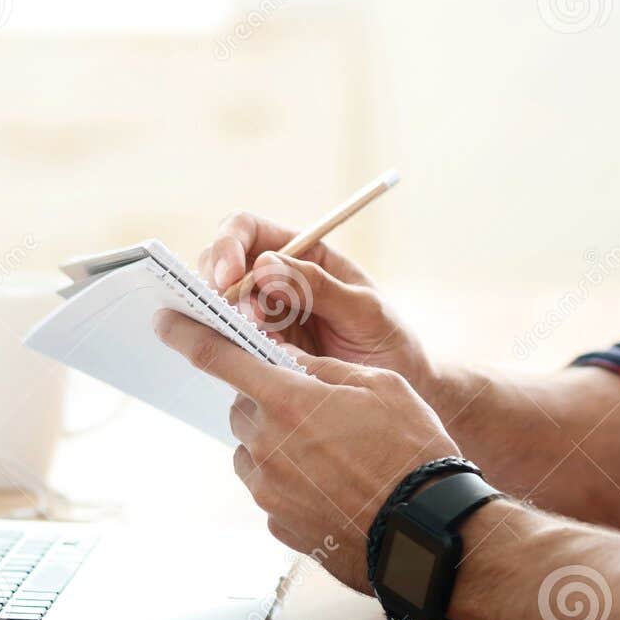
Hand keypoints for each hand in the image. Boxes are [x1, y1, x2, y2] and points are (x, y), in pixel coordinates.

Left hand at [154, 309, 460, 592]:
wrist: (426, 529)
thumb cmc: (411, 451)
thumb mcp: (378, 385)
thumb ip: (322, 370)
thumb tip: (289, 362)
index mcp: (286, 400)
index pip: (218, 358)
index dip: (186, 335)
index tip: (166, 323)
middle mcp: (266, 445)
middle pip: (243, 407)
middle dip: (269, 400)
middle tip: (316, 408)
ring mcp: (268, 489)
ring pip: (254, 449)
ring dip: (278, 442)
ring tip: (332, 452)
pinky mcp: (278, 524)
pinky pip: (271, 488)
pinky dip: (292, 480)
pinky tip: (333, 484)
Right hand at [199, 211, 434, 395]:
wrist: (402, 389)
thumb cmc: (390, 341)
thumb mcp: (364, 311)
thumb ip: (318, 287)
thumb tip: (264, 265)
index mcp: (303, 255)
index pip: (248, 230)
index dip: (229, 244)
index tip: (230, 276)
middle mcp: (276, 281)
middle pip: (220, 264)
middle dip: (217, 284)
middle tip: (233, 315)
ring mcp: (265, 317)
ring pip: (219, 305)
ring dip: (222, 318)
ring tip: (251, 337)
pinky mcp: (260, 351)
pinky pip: (229, 343)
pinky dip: (228, 347)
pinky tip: (247, 358)